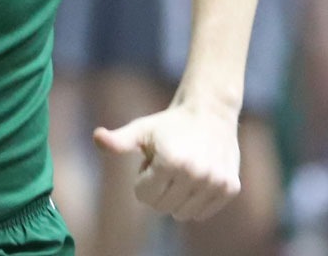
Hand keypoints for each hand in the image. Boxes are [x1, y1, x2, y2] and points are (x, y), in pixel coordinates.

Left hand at [94, 105, 241, 221]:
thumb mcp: (141, 130)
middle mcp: (195, 173)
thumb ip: (118, 141)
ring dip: (176, 197)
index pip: (144, 196)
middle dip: (159, 189)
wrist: (210, 113)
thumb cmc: (169, 125)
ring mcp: (215, 182)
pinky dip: (194, 201)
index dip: (143, 179)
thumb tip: (97, 137)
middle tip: (168, 165)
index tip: (152, 161)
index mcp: (170, 160)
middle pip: (162, 207)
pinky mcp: (230, 188)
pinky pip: (201, 213)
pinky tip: (197, 177)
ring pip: (181, 214)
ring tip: (182, 170)